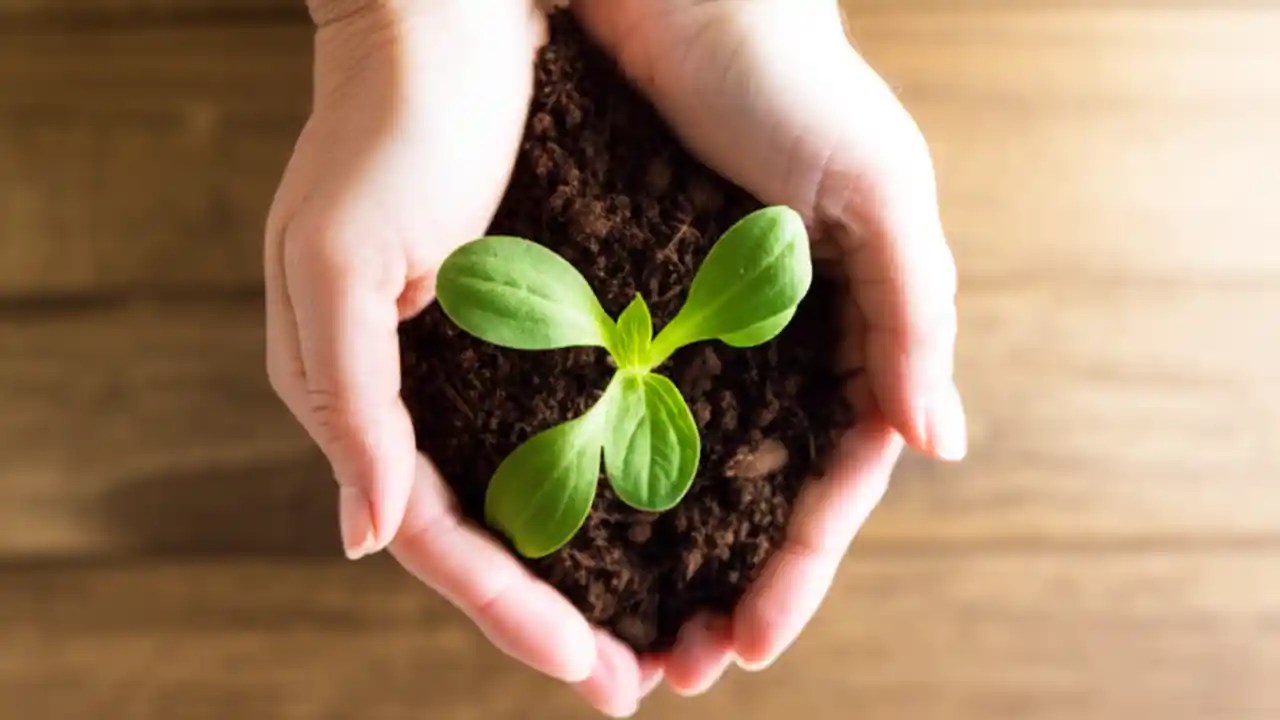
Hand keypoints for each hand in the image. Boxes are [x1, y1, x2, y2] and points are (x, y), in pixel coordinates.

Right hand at [265, 0, 649, 710]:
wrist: (442, 25)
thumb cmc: (384, 131)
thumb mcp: (339, 262)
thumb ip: (348, 402)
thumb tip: (360, 538)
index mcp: (352, 393)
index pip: (433, 538)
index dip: (508, 613)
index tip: (591, 672)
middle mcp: (406, 395)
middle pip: (482, 536)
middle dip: (551, 617)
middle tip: (636, 683)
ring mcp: (459, 364)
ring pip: (520, 497)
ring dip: (581, 567)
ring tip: (651, 627)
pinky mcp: (513, 325)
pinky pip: (551, 429)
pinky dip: (593, 486)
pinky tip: (647, 517)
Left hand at [575, 0, 966, 695]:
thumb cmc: (792, 75)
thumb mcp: (876, 187)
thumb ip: (912, 311)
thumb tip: (938, 445)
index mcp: (850, 328)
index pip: (833, 479)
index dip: (798, 566)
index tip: (752, 644)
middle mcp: (776, 342)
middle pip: (754, 493)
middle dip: (727, 586)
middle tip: (680, 671)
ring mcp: (702, 328)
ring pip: (687, 468)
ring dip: (662, 553)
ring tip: (628, 632)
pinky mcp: (632, 297)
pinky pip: (621, 404)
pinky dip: (607, 474)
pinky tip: (579, 527)